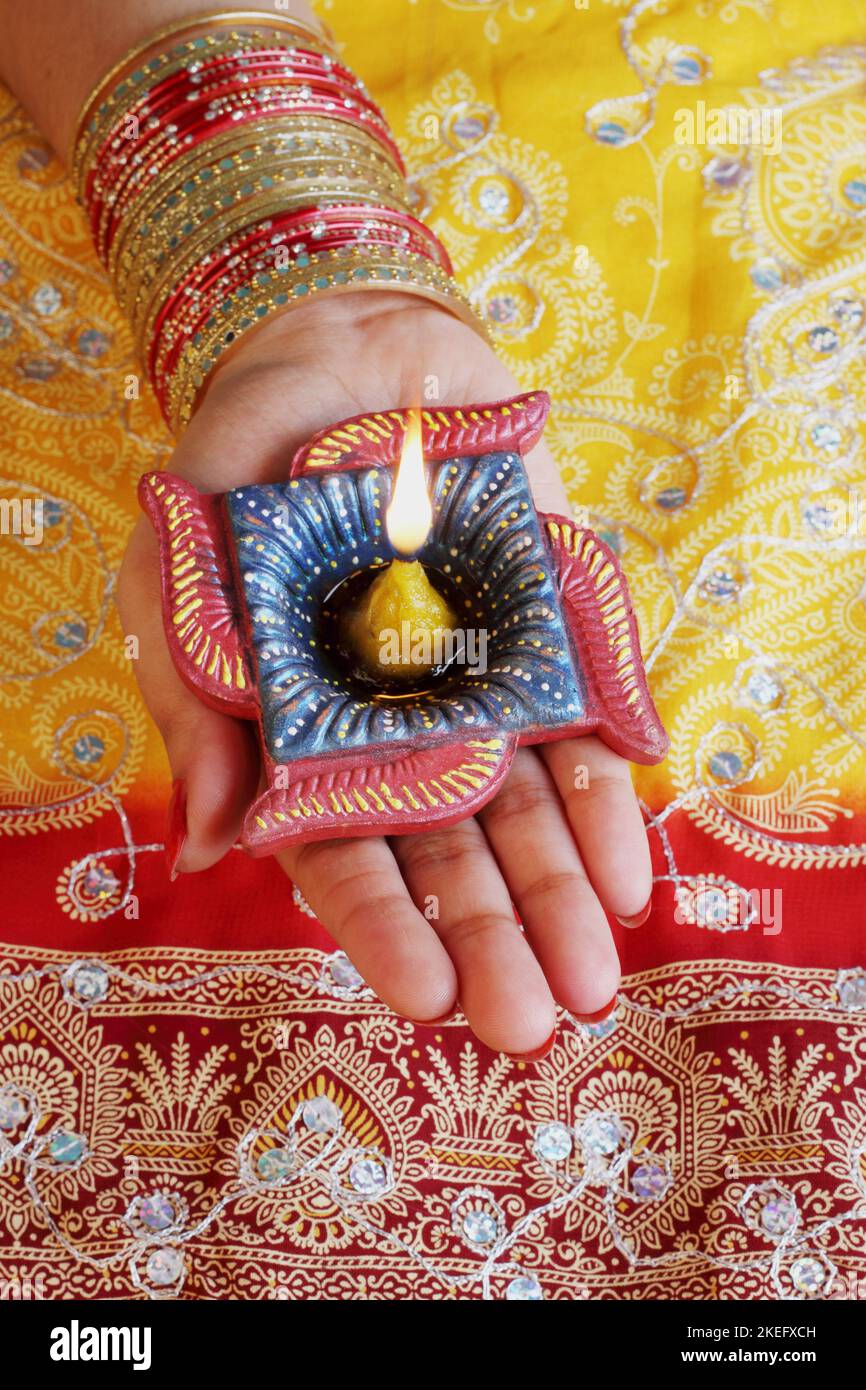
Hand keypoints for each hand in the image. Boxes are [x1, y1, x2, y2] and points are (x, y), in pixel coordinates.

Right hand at [117, 292, 651, 1055]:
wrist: (344, 356)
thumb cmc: (239, 474)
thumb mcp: (181, 577)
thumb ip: (197, 708)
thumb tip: (203, 847)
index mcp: (308, 743)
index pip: (344, 856)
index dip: (383, 926)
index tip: (424, 995)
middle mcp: (402, 739)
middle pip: (450, 859)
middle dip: (490, 941)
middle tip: (525, 1023)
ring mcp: (483, 698)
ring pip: (528, 818)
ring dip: (561, 898)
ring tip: (593, 979)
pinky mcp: (553, 648)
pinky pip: (587, 737)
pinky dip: (611, 805)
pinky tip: (630, 877)